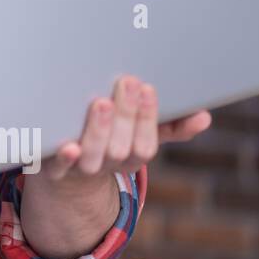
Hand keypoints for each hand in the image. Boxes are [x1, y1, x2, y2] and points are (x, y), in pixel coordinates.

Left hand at [35, 75, 211, 185]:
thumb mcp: (140, 134)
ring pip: (93, 156)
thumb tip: (204, 116)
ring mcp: (81, 169)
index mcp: (132, 156)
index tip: (148, 88)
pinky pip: (59, 167)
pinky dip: (65, 158)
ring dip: (99, 131)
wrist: (67, 176)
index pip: (146, 144)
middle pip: (121, 147)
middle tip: (127, 82)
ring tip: (102, 103)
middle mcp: (109, 165)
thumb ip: (171, 125)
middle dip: (126, 115)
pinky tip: (69, 146)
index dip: (148, 118)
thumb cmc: (109, 141)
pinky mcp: (54, 169)